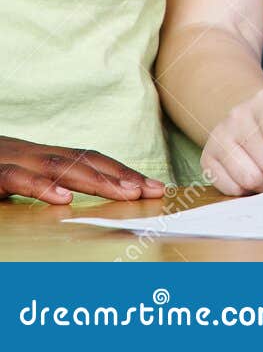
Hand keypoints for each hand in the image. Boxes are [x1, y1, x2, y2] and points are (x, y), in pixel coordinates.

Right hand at [0, 137, 164, 204]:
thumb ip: (47, 187)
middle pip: (85, 159)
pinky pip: (17, 179)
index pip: (92, 159)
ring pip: (59, 166)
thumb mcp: (19, 178)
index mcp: (44, 156)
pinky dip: (41, 188)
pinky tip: (62, 200)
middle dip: (122, 175)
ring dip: (95, 180)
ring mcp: (13, 160)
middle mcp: (34, 154)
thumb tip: (79, 202)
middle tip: (152, 191)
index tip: (155, 187)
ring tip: (124, 193)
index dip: (124, 171)